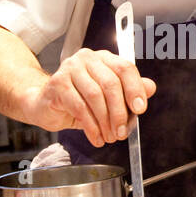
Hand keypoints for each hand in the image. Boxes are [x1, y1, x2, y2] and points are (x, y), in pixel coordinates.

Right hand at [24, 48, 155, 147]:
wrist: (44, 104)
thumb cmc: (77, 100)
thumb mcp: (107, 98)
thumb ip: (129, 91)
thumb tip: (150, 88)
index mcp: (103, 59)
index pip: (124, 68)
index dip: (135, 89)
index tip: (140, 109)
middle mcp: (87, 59)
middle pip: (110, 83)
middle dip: (119, 112)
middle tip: (122, 132)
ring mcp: (70, 69)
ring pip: (95, 96)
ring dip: (105, 122)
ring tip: (109, 137)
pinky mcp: (58, 84)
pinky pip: (79, 107)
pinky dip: (90, 126)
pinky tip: (96, 137)